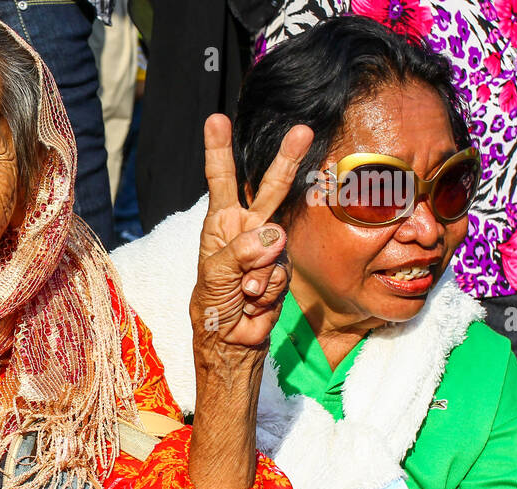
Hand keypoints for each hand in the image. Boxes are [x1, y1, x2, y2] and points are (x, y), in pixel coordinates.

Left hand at [191, 114, 312, 355]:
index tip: (217, 120)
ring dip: (256, 273)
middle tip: (303, 131)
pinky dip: (266, 289)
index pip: (221, 181)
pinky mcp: (283, 269)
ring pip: (276, 241)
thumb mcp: (215, 277)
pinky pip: (280, 272)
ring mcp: (268, 248)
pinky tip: (253, 300)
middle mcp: (246, 228)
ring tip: (240, 292)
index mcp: (220, 223)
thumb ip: (241, 254)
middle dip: (286, 160)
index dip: (219, 150)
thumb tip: (274, 234)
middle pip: (268, 188)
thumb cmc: (213, 305)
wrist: (231, 340)